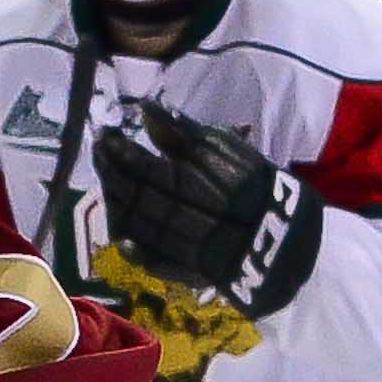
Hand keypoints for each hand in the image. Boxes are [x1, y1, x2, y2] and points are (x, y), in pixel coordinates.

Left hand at [90, 96, 315, 326]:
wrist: (284, 235)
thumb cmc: (253, 182)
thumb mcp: (225, 148)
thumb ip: (183, 132)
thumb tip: (145, 110)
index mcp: (200, 184)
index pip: (144, 166)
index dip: (120, 150)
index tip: (105, 132)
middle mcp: (189, 218)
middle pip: (135, 195)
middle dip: (111, 172)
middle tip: (98, 150)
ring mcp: (186, 248)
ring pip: (137, 226)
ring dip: (114, 202)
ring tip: (105, 180)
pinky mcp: (187, 271)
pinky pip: (150, 259)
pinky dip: (132, 245)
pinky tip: (119, 232)